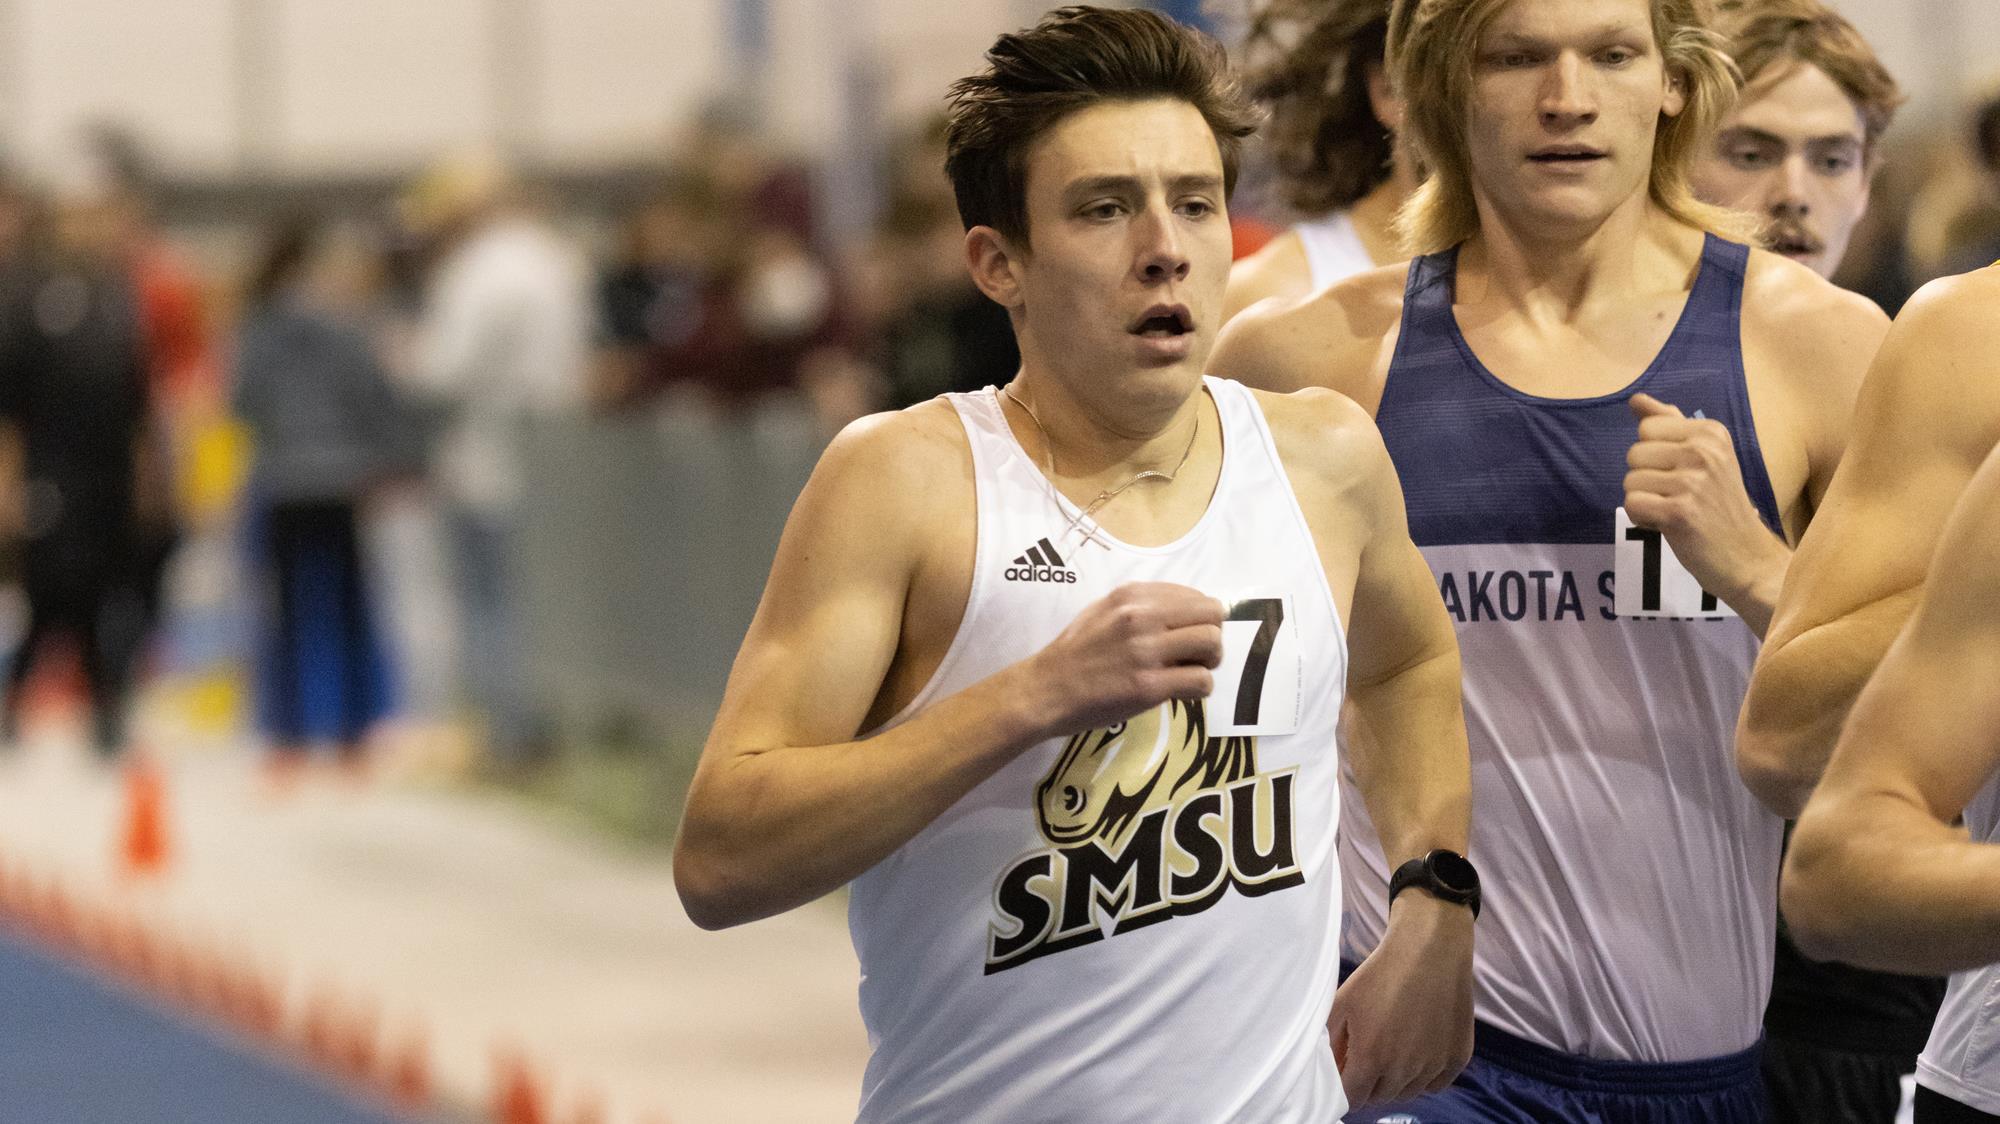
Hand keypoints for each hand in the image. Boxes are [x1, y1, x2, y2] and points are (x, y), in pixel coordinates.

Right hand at [1021, 582, 1224, 737]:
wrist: (1045, 690)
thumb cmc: (1073, 652)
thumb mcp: (1102, 610)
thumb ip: (1140, 605)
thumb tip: (1182, 608)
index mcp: (1132, 595)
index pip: (1195, 595)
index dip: (1200, 617)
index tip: (1189, 633)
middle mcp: (1142, 617)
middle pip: (1213, 615)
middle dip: (1211, 636)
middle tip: (1196, 654)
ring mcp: (1147, 651)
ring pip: (1212, 644)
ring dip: (1209, 661)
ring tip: (1190, 671)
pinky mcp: (1150, 686)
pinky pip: (1201, 681)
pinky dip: (1199, 688)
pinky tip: (1180, 692)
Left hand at [1330, 892, 1473, 1107]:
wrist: (1429, 950)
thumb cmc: (1381, 974)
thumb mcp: (1343, 1002)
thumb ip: (1329, 1041)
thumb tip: (1325, 1068)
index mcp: (1372, 1057)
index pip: (1353, 1098)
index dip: (1345, 1089)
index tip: (1347, 1073)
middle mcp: (1405, 1069)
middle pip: (1380, 1097)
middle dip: (1369, 1083)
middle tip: (1368, 1056)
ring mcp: (1434, 1065)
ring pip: (1407, 1093)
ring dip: (1396, 1081)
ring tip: (1392, 1050)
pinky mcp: (1457, 1058)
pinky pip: (1435, 1084)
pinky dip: (1424, 1077)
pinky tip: (1417, 1052)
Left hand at [1624, 394, 1788, 617]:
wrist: (1748, 556)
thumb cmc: (1720, 505)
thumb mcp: (1705, 456)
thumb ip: (1670, 425)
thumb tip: (1637, 399)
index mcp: (1711, 432)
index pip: (1647, 427)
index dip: (1654, 454)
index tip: (1680, 473)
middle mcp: (1704, 451)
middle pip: (1634, 453)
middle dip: (1645, 478)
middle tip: (1677, 496)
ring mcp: (1692, 482)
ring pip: (1629, 480)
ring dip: (1644, 501)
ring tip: (1675, 511)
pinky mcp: (1679, 513)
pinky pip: (1632, 505)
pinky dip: (1643, 519)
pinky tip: (1667, 525)